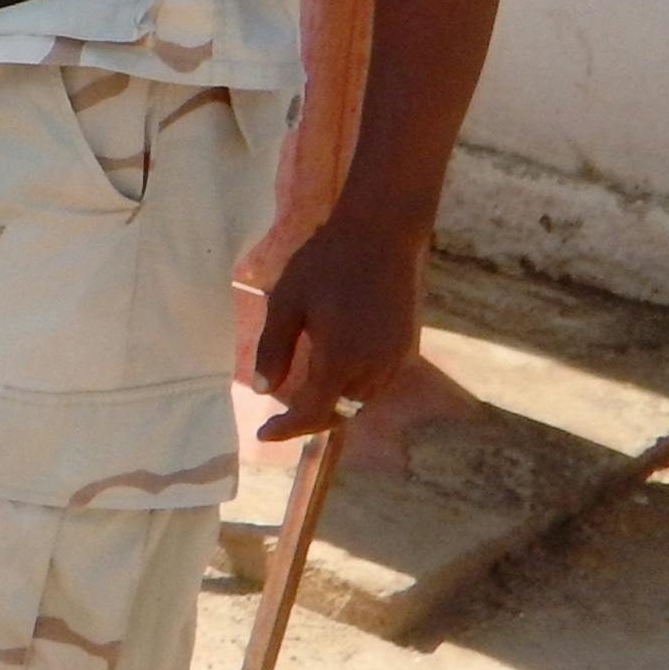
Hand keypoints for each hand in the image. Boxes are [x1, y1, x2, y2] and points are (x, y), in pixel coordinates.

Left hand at [251, 216, 426, 440]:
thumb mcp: (287, 302)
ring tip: (306, 399)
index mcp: (340, 360)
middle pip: (340, 413)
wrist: (381, 234)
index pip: (313, 413)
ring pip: (361, 402)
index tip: (264, 434)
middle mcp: (373, 368)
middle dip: (310, 421)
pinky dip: (354, 391)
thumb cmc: (326, 262)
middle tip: (281, 417)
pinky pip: (377, 384)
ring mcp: (394, 359)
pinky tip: (336, 377)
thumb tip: (262, 390)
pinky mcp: (406, 347)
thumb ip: (273, 349)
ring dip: (334, 407)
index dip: (288, 429)